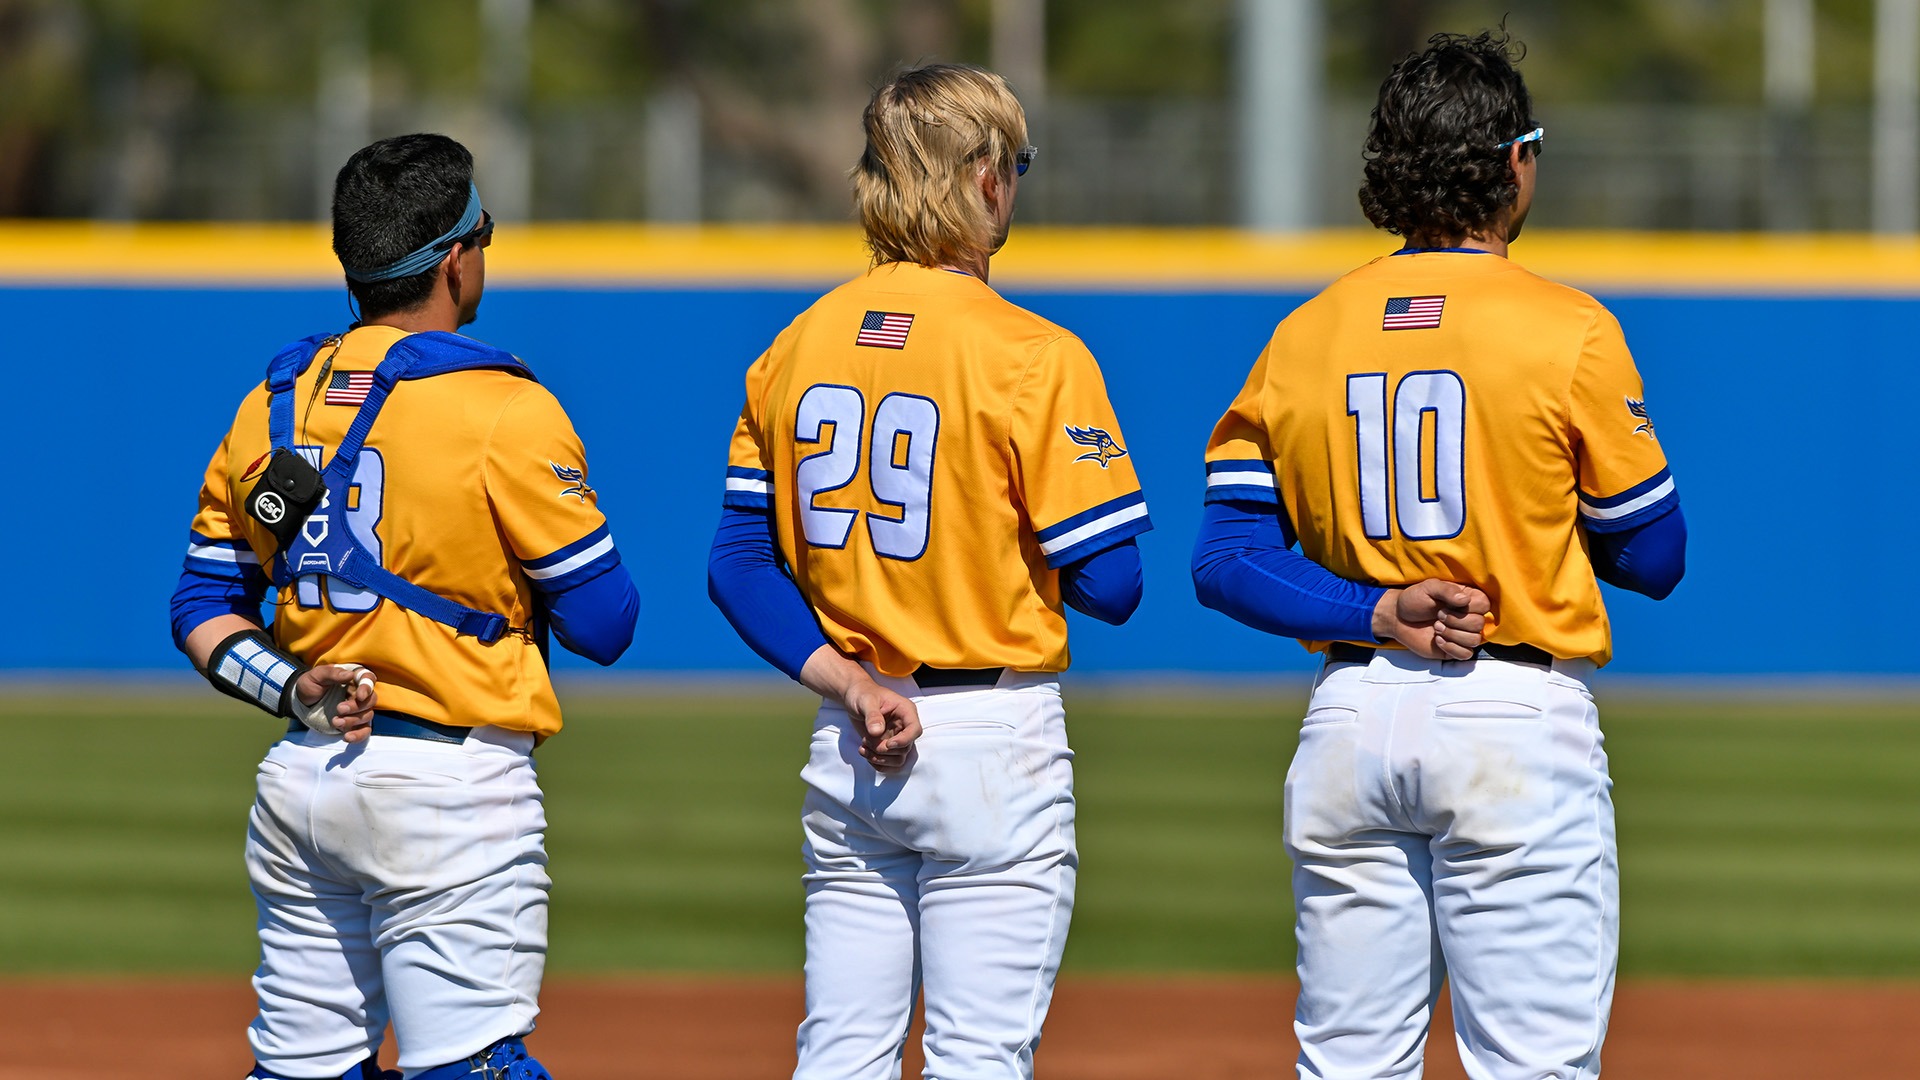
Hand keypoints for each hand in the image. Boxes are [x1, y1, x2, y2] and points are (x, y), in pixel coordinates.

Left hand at [293, 664, 377, 741]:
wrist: (301, 702)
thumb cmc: (310, 685)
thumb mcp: (316, 675)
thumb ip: (332, 673)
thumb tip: (350, 675)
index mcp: (352, 678)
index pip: (368, 679)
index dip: (367, 688)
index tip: (360, 696)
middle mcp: (358, 694)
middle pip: (371, 700)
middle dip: (357, 707)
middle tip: (339, 709)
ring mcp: (357, 710)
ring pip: (368, 715)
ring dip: (353, 720)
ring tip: (335, 722)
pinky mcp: (353, 724)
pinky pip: (365, 731)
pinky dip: (359, 735)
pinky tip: (347, 737)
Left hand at [799, 646, 922, 770]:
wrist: (855, 698)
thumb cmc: (863, 694)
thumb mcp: (866, 701)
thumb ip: (872, 715)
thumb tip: (877, 732)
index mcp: (905, 711)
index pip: (915, 730)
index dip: (903, 741)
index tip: (887, 744)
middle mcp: (904, 726)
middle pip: (905, 748)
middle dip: (884, 750)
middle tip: (866, 741)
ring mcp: (897, 738)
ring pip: (898, 759)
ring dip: (880, 759)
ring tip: (864, 747)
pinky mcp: (888, 746)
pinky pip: (890, 763)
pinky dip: (877, 763)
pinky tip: (865, 753)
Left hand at [1372, 580, 1490, 660]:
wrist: (1398, 617)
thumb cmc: (1414, 599)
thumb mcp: (1428, 587)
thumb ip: (1447, 590)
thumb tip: (1464, 600)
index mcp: (1468, 599)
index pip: (1485, 605)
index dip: (1467, 608)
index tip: (1445, 606)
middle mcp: (1469, 617)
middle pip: (1479, 624)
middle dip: (1455, 622)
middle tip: (1438, 617)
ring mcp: (1463, 634)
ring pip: (1475, 640)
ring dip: (1452, 635)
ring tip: (1436, 628)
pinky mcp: (1455, 649)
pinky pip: (1466, 654)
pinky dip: (1451, 648)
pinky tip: (1437, 640)